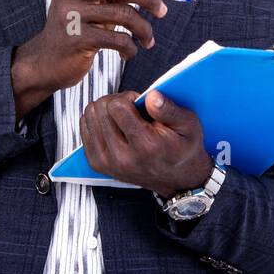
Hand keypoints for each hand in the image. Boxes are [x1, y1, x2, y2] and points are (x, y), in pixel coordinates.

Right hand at [10, 0, 167, 114]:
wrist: (47, 60)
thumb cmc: (77, 28)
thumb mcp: (91, 1)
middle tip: (162, 11)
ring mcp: (70, 14)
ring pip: (123, 13)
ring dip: (143, 28)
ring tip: (147, 39)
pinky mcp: (77, 38)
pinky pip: (117, 39)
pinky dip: (130, 47)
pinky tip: (129, 51)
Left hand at [80, 88, 214, 198]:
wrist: (177, 178)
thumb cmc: (182, 148)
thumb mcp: (189, 124)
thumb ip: (169, 109)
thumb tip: (151, 96)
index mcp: (146, 146)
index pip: (117, 107)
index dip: (128, 97)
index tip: (138, 102)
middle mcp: (123, 157)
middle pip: (100, 110)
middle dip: (115, 101)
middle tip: (130, 108)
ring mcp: (107, 162)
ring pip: (89, 117)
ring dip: (104, 110)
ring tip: (122, 116)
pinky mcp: (97, 164)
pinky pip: (84, 130)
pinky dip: (96, 121)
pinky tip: (112, 124)